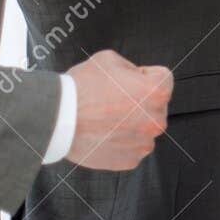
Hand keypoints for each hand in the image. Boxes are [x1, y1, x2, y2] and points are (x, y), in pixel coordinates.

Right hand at [64, 50, 171, 169]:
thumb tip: (136, 78)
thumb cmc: (81, 89)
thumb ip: (132, 68)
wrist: (56, 119)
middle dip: (139, 101)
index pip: (162, 78)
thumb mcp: (109, 60)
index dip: (144, 75)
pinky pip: (132, 146)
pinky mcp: (131, 160)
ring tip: (106, 118)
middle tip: (113, 99)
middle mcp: (156, 119)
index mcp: (157, 92)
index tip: (128, 80)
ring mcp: (144, 142)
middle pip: (155, 105)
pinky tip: (104, 132)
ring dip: (131, 122)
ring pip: (143, 128)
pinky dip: (121, 141)